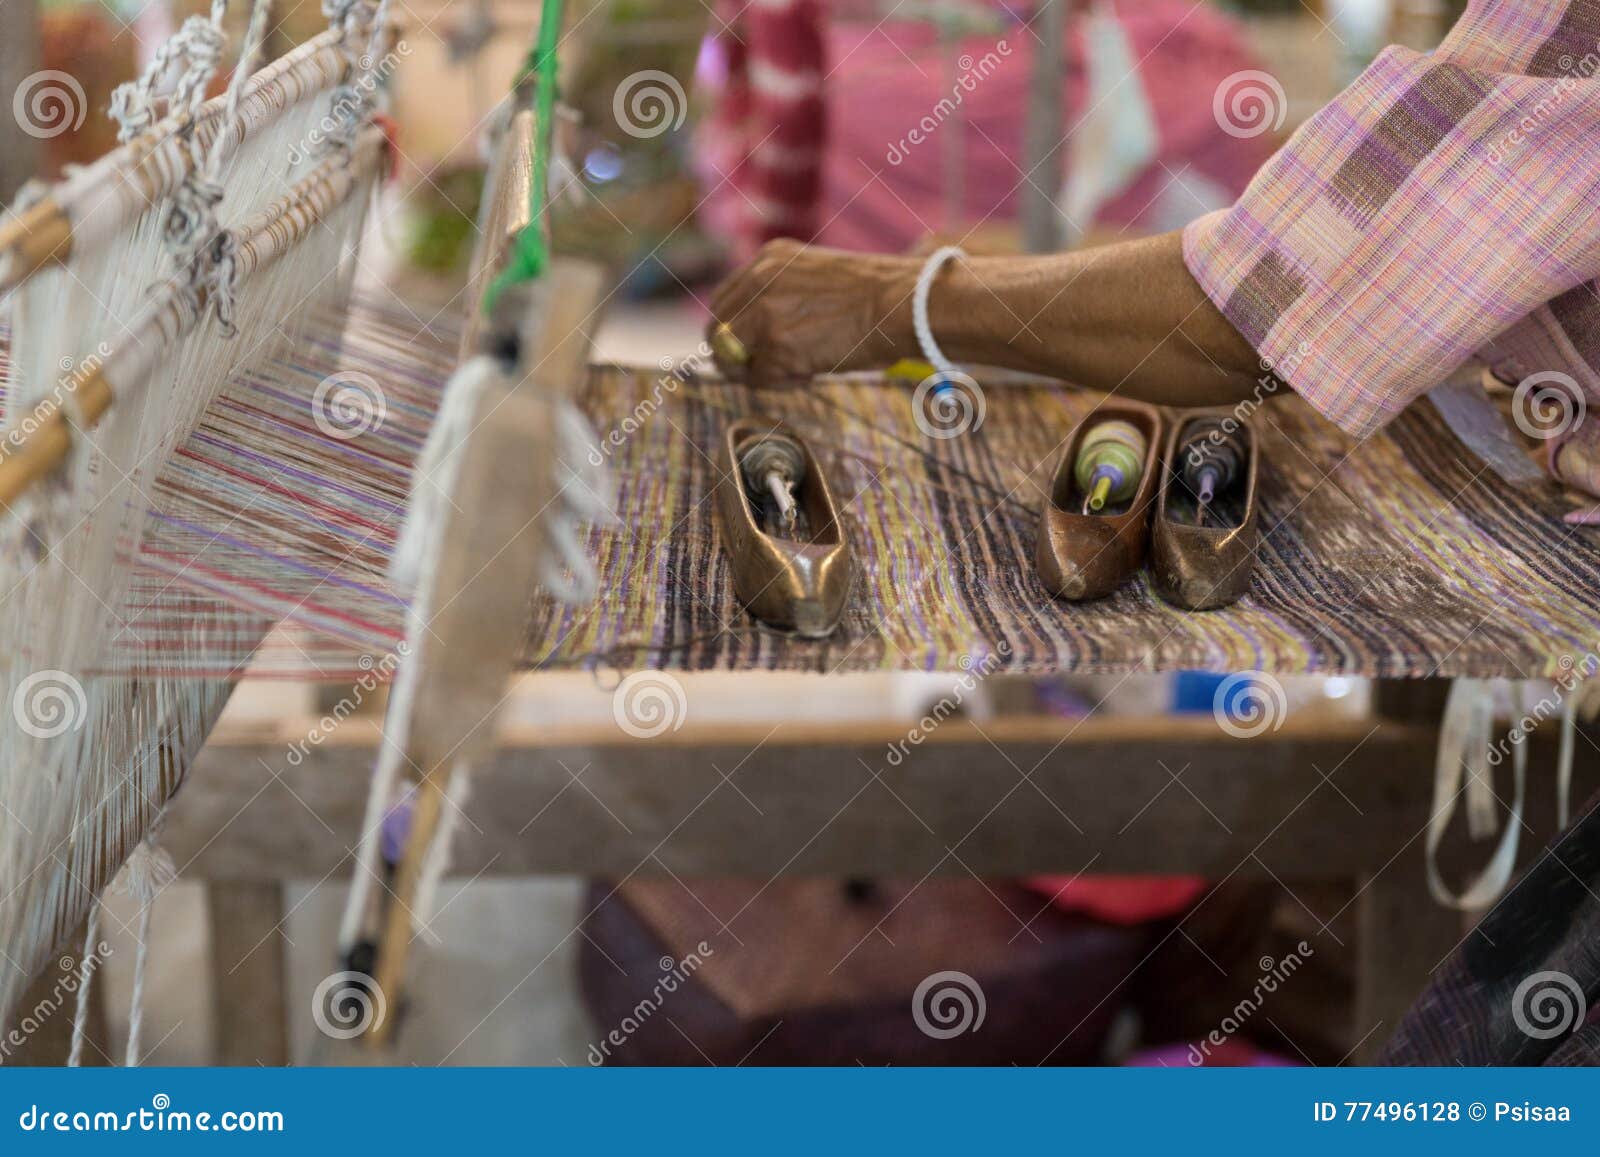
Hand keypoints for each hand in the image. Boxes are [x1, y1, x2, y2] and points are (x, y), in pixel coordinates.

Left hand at [706, 239, 918, 386]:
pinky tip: (811, 373)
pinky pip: (758, 378)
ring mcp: (764, 310)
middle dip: (737, 356)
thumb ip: (782, 298)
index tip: (754, 350)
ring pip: (730, 356)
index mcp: (770, 259)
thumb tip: (758, 338)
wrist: (903, 304)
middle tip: (770, 370)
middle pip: (717, 329)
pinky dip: (781, 384)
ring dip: (758, 373)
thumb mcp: (817, 280)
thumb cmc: (877, 298)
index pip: (726, 300)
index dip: (736, 332)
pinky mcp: (774, 342)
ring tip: (798, 370)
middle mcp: (758, 279)